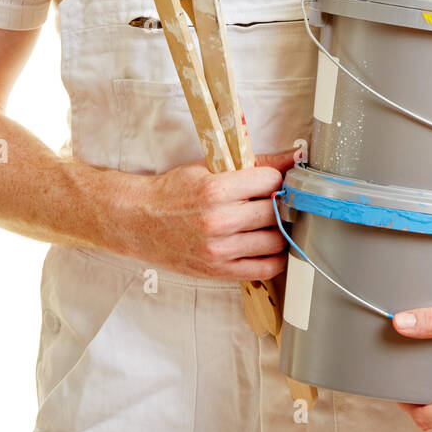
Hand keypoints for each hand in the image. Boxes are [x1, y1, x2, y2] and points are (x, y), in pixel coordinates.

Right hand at [135, 148, 296, 279]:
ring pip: (275, 240)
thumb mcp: (208, 167)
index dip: (276, 178)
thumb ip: (252, 163)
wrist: (139, 221)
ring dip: (278, 230)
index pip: (271, 182)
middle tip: (273, 200)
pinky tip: (267, 245)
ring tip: (268, 222)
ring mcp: (219, 250)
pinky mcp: (219, 271)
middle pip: (276, 211)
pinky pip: (265, 269)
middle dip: (279, 203)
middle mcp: (219, 221)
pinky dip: (274, 257)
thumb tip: (293, 160)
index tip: (271, 181)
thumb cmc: (174, 191)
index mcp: (215, 190)